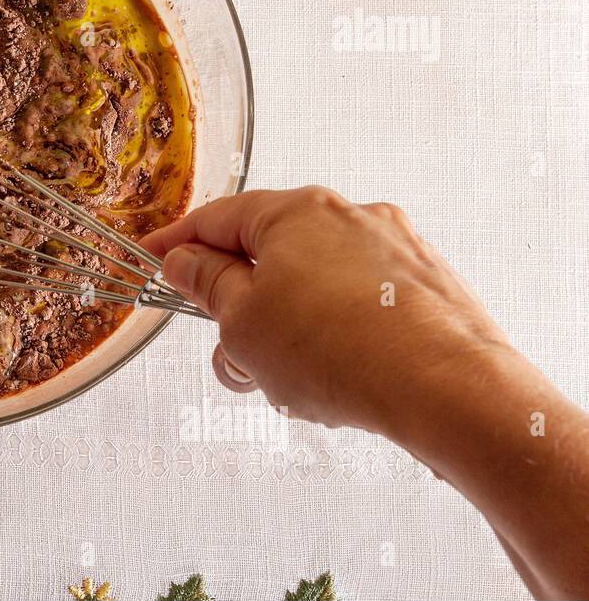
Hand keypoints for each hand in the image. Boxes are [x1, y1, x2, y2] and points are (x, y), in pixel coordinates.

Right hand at [142, 187, 514, 430]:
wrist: (446, 389)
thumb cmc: (337, 351)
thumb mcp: (241, 322)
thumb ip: (207, 284)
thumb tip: (185, 259)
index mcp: (295, 211)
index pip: (217, 218)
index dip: (177, 243)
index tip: (155, 259)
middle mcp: (349, 216)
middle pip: (269, 253)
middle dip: (240, 306)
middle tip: (231, 353)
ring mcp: (394, 250)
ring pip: (314, 285)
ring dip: (288, 328)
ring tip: (290, 383)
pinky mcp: (425, 288)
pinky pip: (358, 305)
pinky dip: (334, 336)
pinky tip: (336, 380)